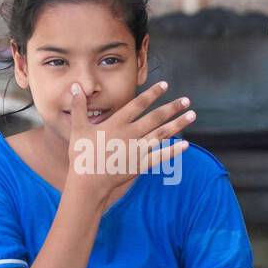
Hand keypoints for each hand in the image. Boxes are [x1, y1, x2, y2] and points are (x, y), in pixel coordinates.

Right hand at [65, 80, 193, 202]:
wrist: (87, 183)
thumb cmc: (81, 155)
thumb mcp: (77, 129)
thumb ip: (79, 107)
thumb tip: (75, 86)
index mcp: (116, 123)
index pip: (138, 104)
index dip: (152, 93)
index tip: (165, 85)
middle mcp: (130, 134)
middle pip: (155, 117)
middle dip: (172, 107)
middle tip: (186, 100)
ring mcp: (137, 150)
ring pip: (162, 134)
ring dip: (178, 124)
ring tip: (192, 115)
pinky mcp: (140, 165)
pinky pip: (160, 156)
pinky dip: (173, 150)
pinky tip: (186, 144)